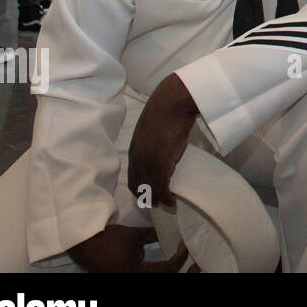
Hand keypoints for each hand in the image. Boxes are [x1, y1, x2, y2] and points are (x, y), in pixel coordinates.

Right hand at [68, 224, 194, 272]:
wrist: (85, 246)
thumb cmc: (108, 240)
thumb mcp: (135, 236)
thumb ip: (154, 236)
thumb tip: (171, 232)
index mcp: (136, 275)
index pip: (167, 270)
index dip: (180, 258)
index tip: (186, 246)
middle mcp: (133, 281)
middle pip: (165, 280)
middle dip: (182, 273)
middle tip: (197, 266)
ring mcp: (128, 282)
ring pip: (158, 280)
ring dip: (172, 273)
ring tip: (188, 267)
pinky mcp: (126, 279)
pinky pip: (149, 278)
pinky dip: (161, 273)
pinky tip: (170, 266)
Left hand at [127, 73, 198, 209]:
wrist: (173, 102)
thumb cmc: (167, 109)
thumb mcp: (155, 128)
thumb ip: (154, 140)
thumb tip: (162, 144)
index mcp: (135, 149)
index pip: (133, 175)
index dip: (140, 187)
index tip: (149, 193)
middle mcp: (138, 158)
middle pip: (138, 185)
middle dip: (146, 197)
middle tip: (157, 203)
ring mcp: (148, 161)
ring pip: (149, 188)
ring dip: (157, 200)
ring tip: (166, 204)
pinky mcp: (161, 162)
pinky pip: (161, 186)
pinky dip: (166, 197)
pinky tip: (172, 201)